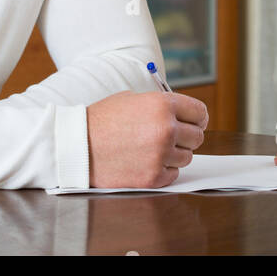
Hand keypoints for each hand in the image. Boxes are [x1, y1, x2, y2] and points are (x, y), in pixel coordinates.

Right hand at [86, 90, 208, 187]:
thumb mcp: (133, 99)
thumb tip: (183, 114)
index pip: (200, 113)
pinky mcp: (152, 176)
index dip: (198, 118)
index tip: (194, 123)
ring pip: (186, 157)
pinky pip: (173, 174)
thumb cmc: (102, 120)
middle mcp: (166, 129)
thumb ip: (161, 105)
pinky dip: (164, 170)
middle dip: (186, 137)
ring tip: (152, 149)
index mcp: (163, 105)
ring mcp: (160, 154)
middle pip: (197, 137)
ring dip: (174, 154)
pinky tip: (147, 162)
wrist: (77, 145)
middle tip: (170, 138)